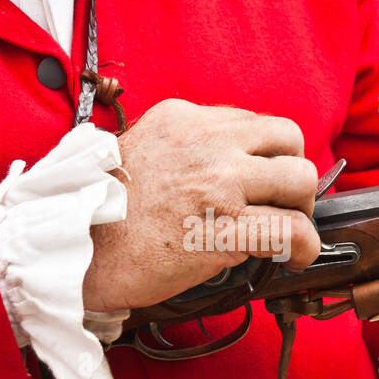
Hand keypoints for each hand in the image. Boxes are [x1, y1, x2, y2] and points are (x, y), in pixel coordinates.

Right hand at [83, 99, 320, 311]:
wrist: (74, 250)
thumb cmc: (100, 212)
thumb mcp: (142, 151)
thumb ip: (185, 150)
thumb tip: (227, 168)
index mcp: (184, 119)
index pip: (254, 122)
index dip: (265, 156)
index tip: (260, 182)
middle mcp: (207, 142)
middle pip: (290, 139)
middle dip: (293, 175)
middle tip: (282, 205)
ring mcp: (219, 183)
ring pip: (301, 179)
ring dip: (301, 209)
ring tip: (287, 232)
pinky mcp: (226, 229)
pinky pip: (292, 230)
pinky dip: (304, 246)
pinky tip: (295, 258)